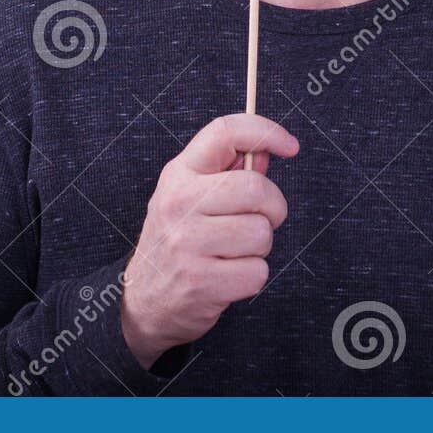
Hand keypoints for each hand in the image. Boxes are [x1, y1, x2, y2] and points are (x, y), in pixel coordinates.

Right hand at [120, 113, 298, 368]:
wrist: (143, 300)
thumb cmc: (178, 240)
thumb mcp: (192, 196)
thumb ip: (229, 171)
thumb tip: (267, 150)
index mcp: (179, 174)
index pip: (224, 132)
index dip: (265, 131)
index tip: (290, 147)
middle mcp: (178, 203)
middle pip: (256, 188)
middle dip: (273, 207)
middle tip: (260, 219)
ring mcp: (186, 243)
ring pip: (261, 233)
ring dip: (259, 246)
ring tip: (234, 251)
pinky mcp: (200, 282)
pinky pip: (257, 272)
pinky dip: (252, 276)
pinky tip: (228, 275)